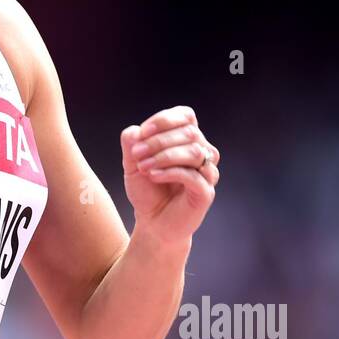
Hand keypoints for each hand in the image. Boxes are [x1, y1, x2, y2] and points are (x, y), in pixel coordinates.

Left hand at [120, 105, 219, 245]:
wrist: (152, 223)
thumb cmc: (146, 190)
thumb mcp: (132, 164)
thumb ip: (131, 144)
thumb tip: (135, 130)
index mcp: (187, 139)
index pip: (186, 116)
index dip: (165, 120)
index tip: (142, 132)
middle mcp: (202, 152)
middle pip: (190, 132)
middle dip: (158, 141)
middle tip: (136, 154)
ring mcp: (207, 172)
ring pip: (195, 152)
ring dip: (164, 155)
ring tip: (143, 167)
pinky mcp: (206, 192)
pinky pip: (194, 175)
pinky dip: (171, 172)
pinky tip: (153, 176)